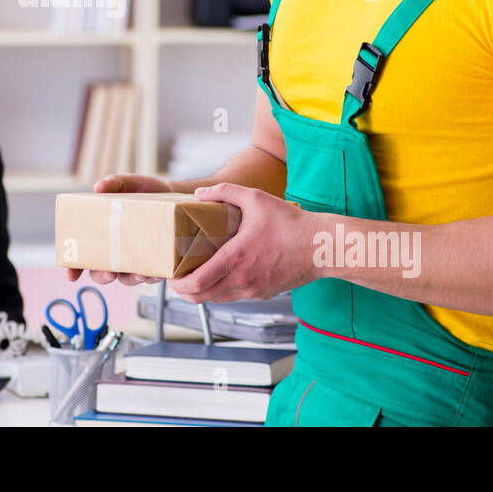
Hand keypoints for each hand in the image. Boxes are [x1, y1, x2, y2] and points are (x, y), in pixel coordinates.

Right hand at [62, 173, 173, 285]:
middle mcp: (114, 250)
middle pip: (100, 272)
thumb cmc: (142, 191)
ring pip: (125, 278)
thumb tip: (99, 187)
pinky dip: (150, 276)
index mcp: (100, 234)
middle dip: (102, 276)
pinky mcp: (154, 261)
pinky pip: (150, 276)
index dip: (73, 267)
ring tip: (138, 273)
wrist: (171, 194)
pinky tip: (152, 272)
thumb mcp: (126, 184)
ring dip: (129, 280)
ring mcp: (133, 259)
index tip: (71, 274)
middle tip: (108, 273)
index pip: (80, 255)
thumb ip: (112, 183)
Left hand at [169, 183, 315, 303]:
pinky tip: (220, 273)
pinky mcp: (263, 294)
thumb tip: (200, 193)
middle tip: (176, 276)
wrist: (322, 247)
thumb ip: (225, 192)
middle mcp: (242, 280)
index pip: (197, 283)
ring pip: (216, 300)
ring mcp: (253, 291)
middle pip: (200, 297)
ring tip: (194, 274)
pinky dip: (220, 290)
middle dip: (183, 290)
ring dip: (201, 291)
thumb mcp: (256, 199)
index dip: (177, 284)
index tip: (170, 274)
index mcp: (236, 259)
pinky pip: (233, 297)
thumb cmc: (291, 224)